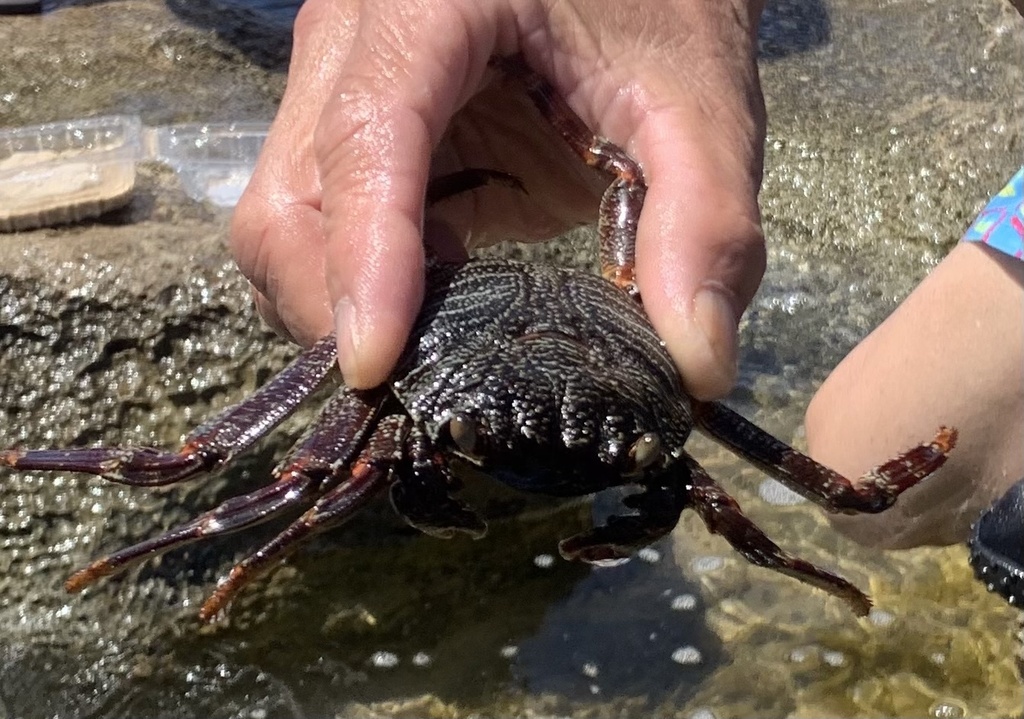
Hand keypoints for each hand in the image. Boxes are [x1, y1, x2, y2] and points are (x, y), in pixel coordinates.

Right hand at [231, 0, 766, 399]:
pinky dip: (363, 291)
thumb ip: (706, 218)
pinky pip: (322, 233)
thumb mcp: (700, 101)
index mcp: (429, 1)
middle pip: (289, 201)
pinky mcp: (355, 135)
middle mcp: (353, 39)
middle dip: (336, 308)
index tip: (378, 364)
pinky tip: (438, 310)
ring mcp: (340, 87)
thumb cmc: (661, 7)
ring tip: (438, 352)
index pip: (367, 134)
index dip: (366, 258)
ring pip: (285, 227)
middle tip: (422, 386)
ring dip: (341, 309)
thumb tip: (698, 365)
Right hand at [805, 242, 1023, 547]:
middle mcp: (825, 465)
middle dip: (913, 482)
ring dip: (901, 441)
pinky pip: (866, 409)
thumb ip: (957, 523)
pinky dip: (897, 406)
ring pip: (866, 446)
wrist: (992, 317)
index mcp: (857, 513)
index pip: (891, 535)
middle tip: (967, 453)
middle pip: (870, 492)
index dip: (935, 517)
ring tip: (956, 411)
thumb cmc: (1000, 424)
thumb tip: (947, 513)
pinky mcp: (840, 371)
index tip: (972, 490)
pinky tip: (941, 382)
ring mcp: (827, 412)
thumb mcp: (995, 502)